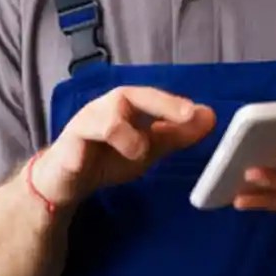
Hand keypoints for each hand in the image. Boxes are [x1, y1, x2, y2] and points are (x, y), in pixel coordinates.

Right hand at [31, 87, 214, 206]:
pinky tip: (89, 162)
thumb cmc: (106, 156)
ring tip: (138, 153)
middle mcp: (103, 108)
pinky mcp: (66, 148)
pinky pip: (77, 146)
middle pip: (127, 96)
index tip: (196, 113)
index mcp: (124, 106)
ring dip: (125, 135)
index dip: (172, 103)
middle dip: (158, 106)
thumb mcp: (147, 148)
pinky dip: (85, 153)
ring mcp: (82, 125)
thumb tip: (209, 116)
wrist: (65, 180)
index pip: (150, 97)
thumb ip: (176, 134)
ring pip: (104, 119)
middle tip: (184, 117)